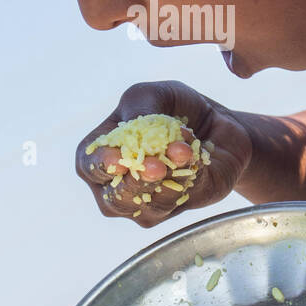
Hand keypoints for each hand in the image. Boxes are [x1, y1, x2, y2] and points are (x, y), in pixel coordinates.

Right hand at [75, 80, 252, 225]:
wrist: (216, 124)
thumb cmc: (172, 108)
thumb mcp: (151, 96)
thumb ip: (139, 108)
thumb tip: (135, 125)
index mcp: (100, 155)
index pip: (89, 167)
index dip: (102, 166)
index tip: (120, 161)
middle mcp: (114, 185)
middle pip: (115, 197)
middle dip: (138, 181)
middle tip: (158, 165)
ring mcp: (142, 203)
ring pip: (148, 205)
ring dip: (170, 179)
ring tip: (186, 152)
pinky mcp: (173, 209)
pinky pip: (177, 203)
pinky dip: (188, 181)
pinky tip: (197, 160)